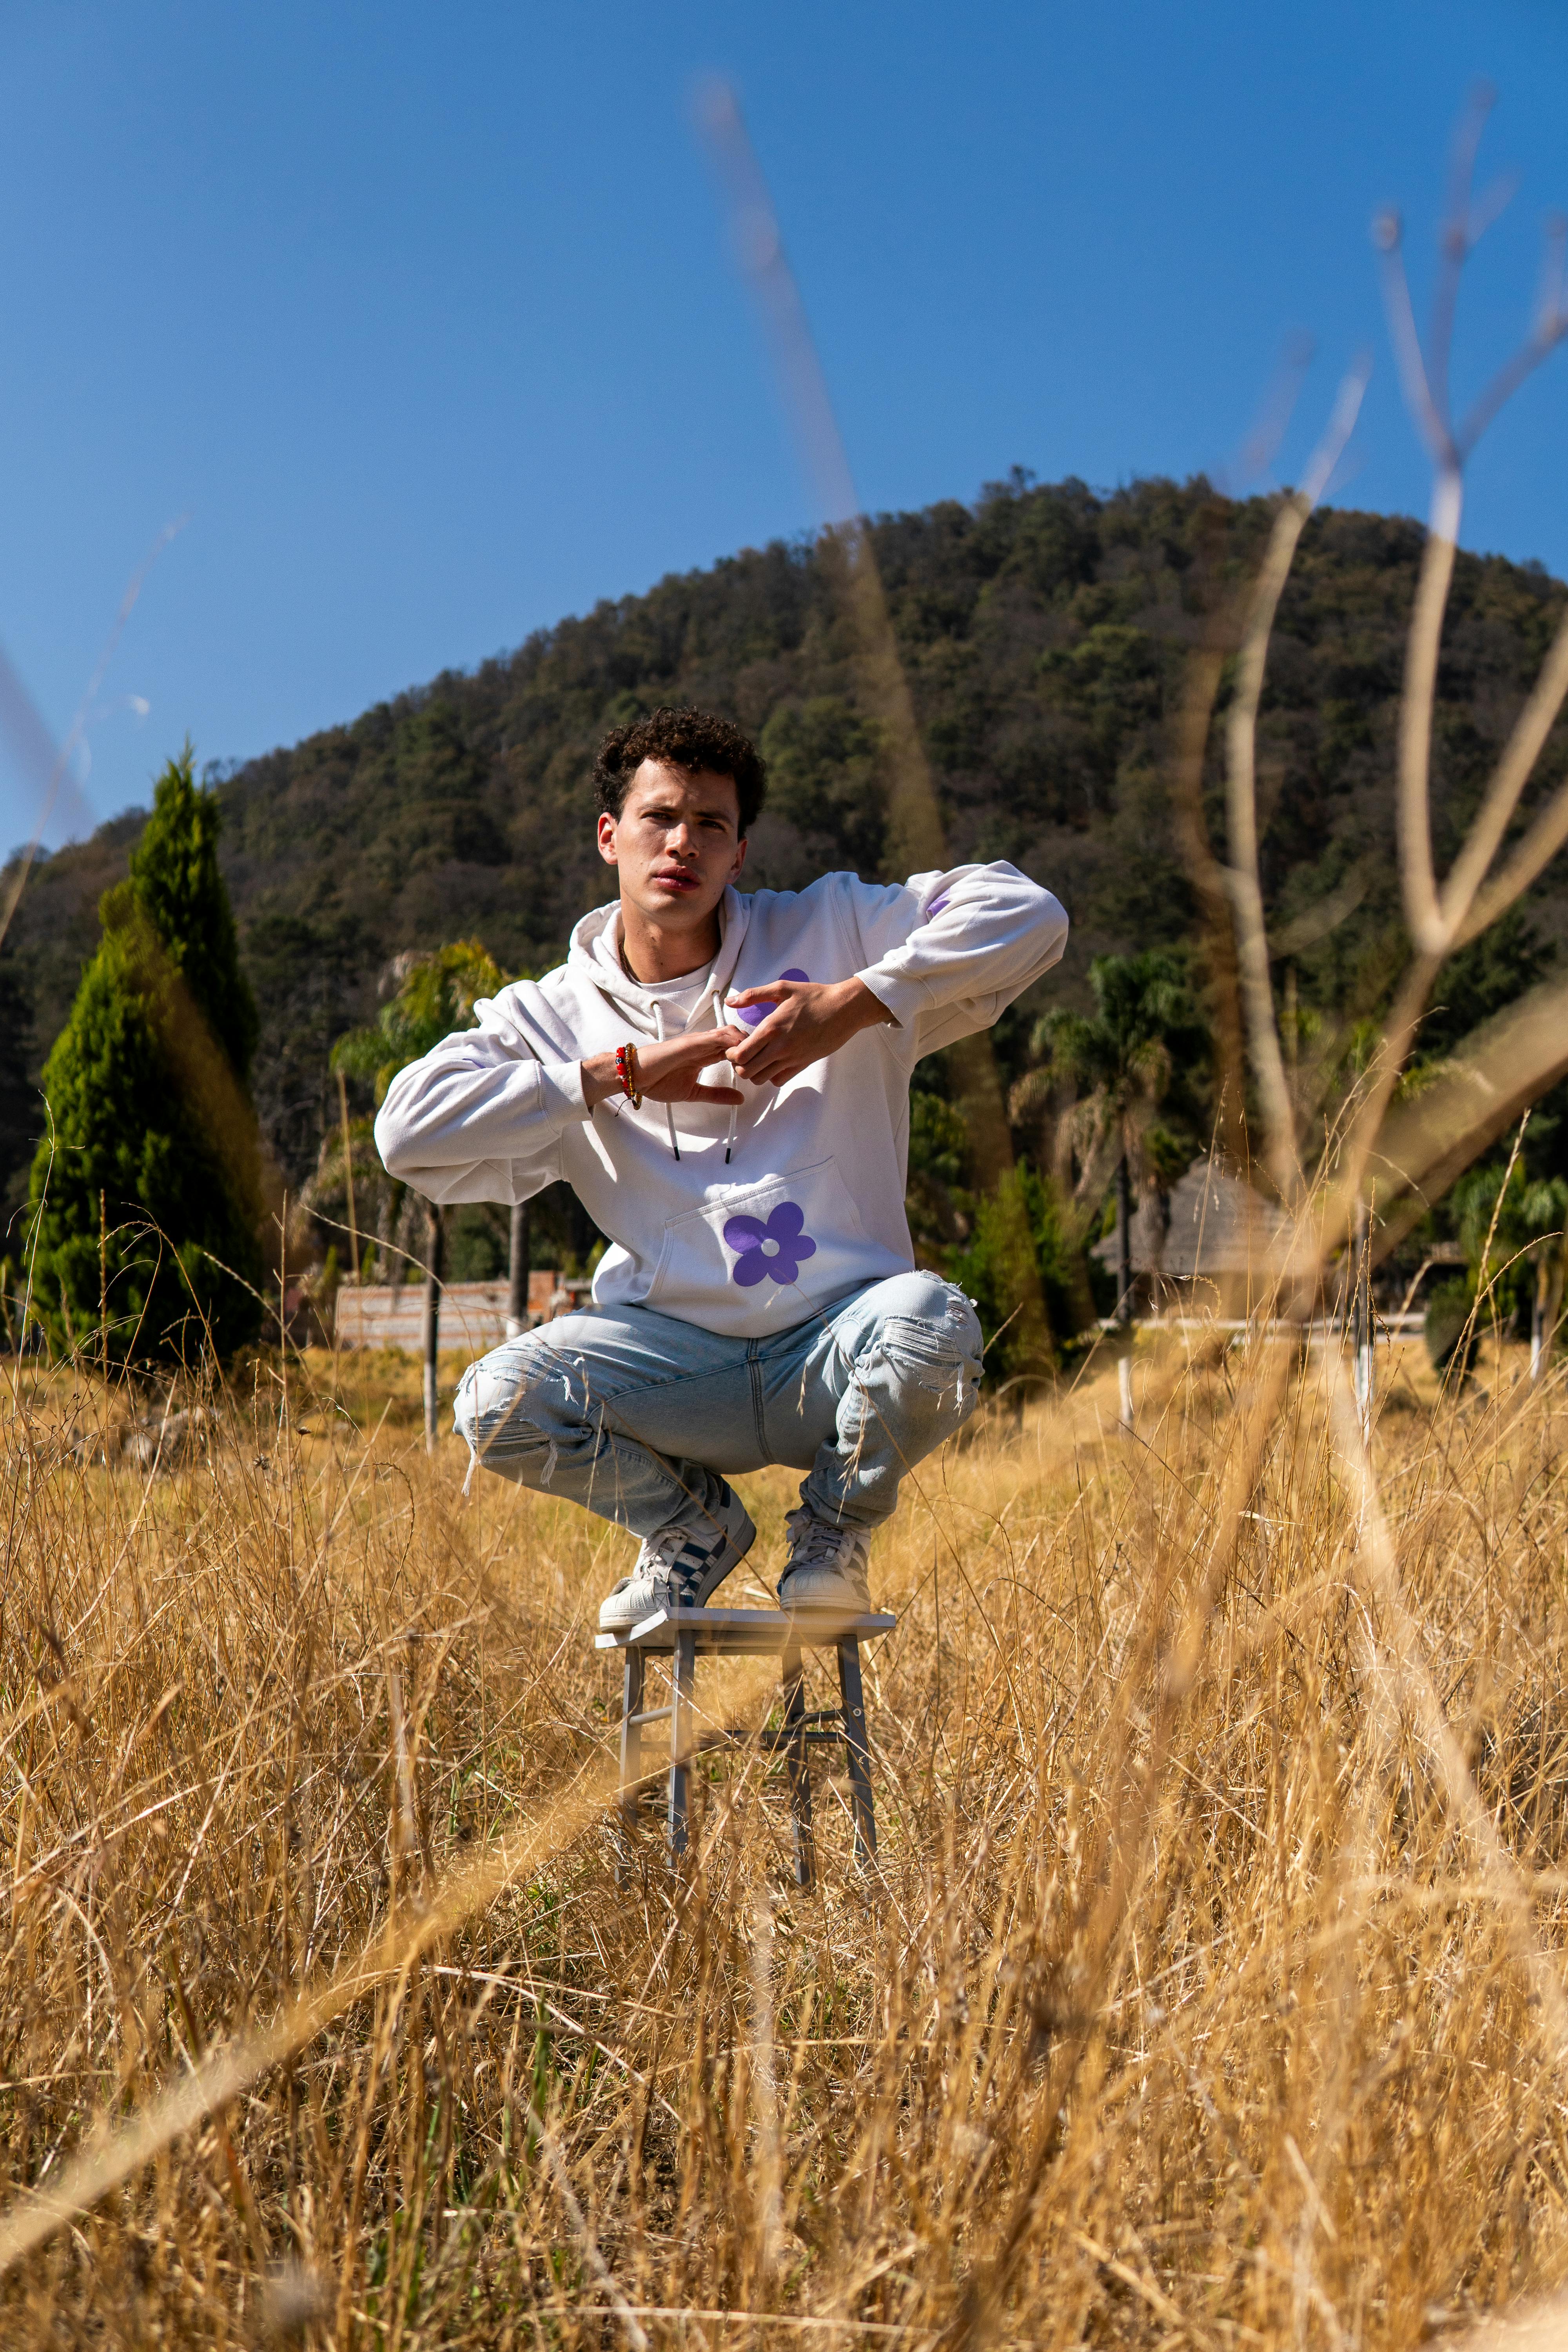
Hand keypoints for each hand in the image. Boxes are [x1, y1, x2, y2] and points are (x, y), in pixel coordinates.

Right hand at [582, 1028, 747, 1109]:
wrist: (635, 1076)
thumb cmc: (658, 1081)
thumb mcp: (694, 1093)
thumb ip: (717, 1094)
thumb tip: (740, 1099)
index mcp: (706, 1054)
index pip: (735, 1048)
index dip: (752, 1055)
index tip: (763, 1067)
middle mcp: (705, 1044)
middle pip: (739, 1037)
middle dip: (755, 1046)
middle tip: (765, 1061)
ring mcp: (699, 1041)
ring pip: (732, 1033)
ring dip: (746, 1044)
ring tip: (755, 1059)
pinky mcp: (692, 1042)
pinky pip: (717, 1037)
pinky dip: (732, 1042)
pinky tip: (741, 1055)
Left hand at [723, 977, 893, 1086]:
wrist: (844, 1009)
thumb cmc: (814, 996)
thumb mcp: (782, 988)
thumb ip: (753, 995)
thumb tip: (730, 1001)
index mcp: (772, 1028)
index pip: (741, 1055)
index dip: (731, 1054)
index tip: (734, 1046)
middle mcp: (781, 1047)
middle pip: (747, 1072)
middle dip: (739, 1065)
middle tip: (742, 1054)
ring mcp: (793, 1058)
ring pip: (761, 1079)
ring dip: (754, 1071)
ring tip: (757, 1057)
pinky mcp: (803, 1064)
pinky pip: (779, 1080)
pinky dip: (771, 1075)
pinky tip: (772, 1061)